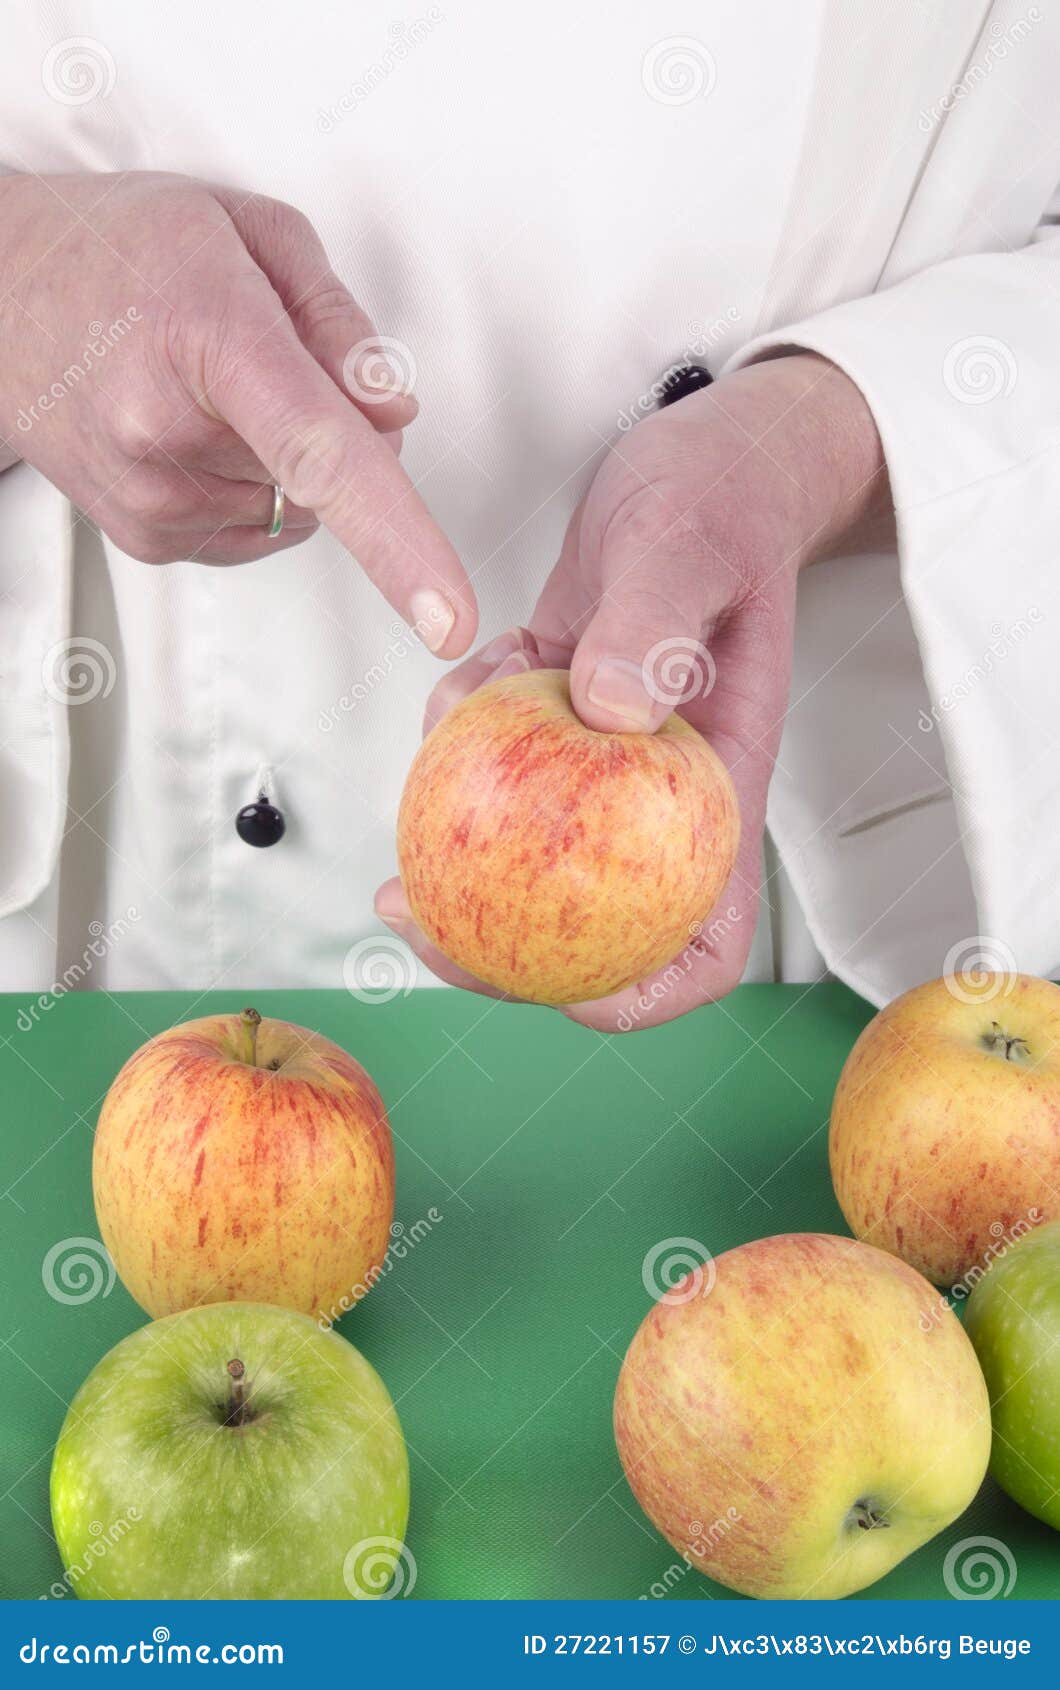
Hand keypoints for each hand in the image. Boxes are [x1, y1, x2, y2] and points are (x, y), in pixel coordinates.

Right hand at [0, 171, 474, 653]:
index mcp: (210, 339)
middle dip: (329, 421)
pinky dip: (252, 486)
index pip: (323, 455)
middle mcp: (169, 433)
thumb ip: (339, 323)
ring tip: (204, 382)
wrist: (0, 289)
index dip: (400, 541)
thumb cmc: (124, 249)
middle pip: (326, 471)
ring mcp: (153, 498)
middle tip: (254, 352)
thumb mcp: (250, 230)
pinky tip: (196, 430)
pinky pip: (258, 529)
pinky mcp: (149, 539)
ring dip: (282, 456)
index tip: (449, 615)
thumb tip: (394, 415)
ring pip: (295, 506)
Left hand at [378, 353, 890, 1026]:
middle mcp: (657, 792)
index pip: (707, 933)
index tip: (566, 1000)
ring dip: (457, 841)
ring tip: (419, 783)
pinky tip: (461, 682)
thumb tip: (613, 716)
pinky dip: (458, 735)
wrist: (702, 458)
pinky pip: (494, 761)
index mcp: (717, 786)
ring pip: (527, 851)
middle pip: (590, 921)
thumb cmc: (721, 500)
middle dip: (496, 948)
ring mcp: (602, 763)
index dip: (649, 994)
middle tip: (407, 916)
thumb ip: (657, 626)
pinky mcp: (555, 719)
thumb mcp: (689, 548)